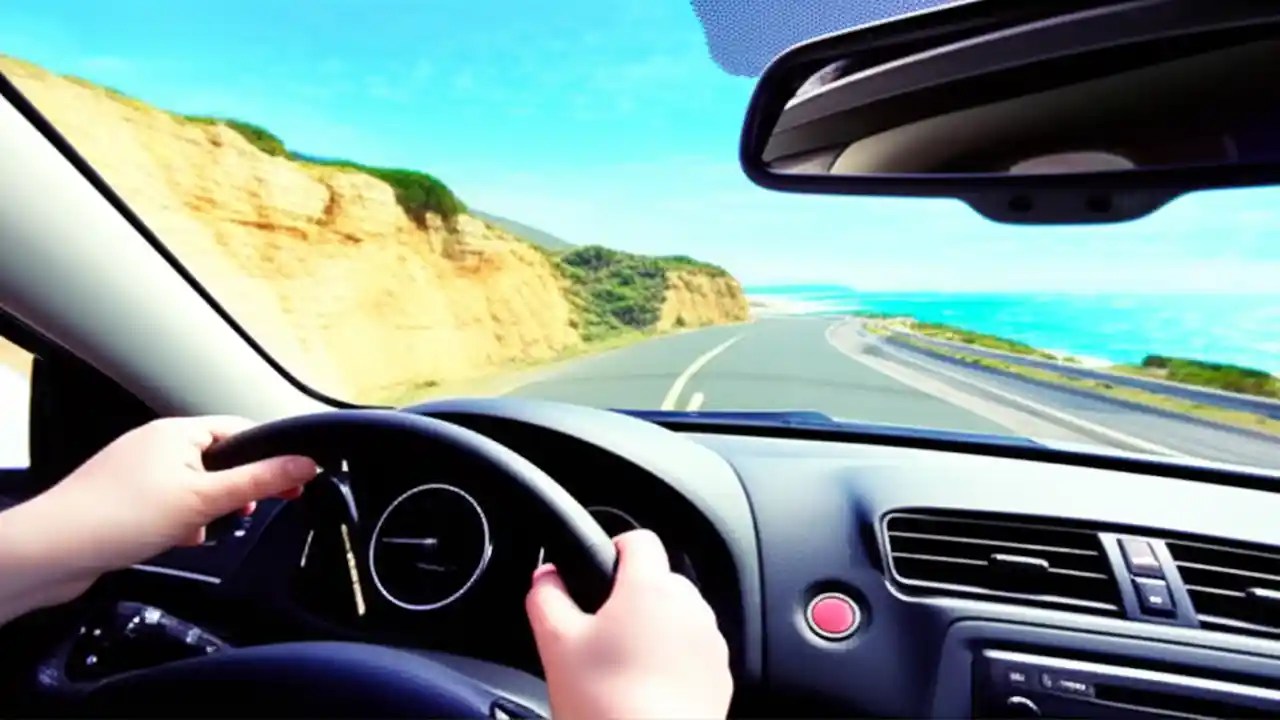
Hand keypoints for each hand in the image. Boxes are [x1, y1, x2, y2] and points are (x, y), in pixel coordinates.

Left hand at [0, 416, 315, 616]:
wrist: (52, 551)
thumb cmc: (115, 517)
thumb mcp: (205, 499)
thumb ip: (260, 480)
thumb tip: (304, 463)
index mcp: (178, 431)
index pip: (243, 432)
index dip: (272, 456)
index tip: (295, 479)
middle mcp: (157, 444)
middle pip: (221, 460)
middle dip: (238, 489)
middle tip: (251, 510)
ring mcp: (138, 471)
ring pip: (196, 485)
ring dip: (209, 508)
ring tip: (204, 528)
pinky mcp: (124, 498)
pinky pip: (171, 504)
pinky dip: (183, 520)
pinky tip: (180, 538)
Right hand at [526, 530, 732, 719]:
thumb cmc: (607, 704)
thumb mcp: (557, 644)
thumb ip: (546, 597)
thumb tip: (546, 577)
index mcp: (650, 587)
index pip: (638, 539)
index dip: (613, 550)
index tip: (597, 576)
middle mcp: (689, 606)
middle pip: (658, 580)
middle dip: (630, 598)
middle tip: (600, 633)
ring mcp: (710, 641)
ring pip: (678, 616)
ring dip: (654, 629)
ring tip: (623, 667)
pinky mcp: (719, 674)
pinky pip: (693, 651)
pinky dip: (673, 660)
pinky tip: (646, 688)